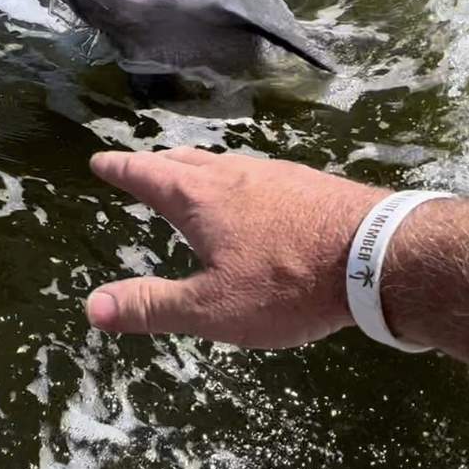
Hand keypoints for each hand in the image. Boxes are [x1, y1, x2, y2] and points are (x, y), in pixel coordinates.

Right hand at [86, 148, 390, 348]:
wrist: (377, 256)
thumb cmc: (286, 283)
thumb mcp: (211, 307)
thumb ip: (152, 306)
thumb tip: (91, 306)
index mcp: (200, 200)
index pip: (147, 176)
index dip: (120, 170)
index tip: (100, 161)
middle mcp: (234, 176)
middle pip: (185, 162)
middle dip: (157, 164)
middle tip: (141, 166)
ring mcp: (276, 176)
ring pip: (225, 164)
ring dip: (198, 169)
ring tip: (191, 179)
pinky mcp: (311, 186)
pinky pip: (259, 175)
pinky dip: (237, 181)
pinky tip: (254, 198)